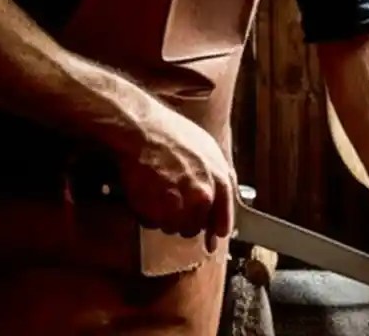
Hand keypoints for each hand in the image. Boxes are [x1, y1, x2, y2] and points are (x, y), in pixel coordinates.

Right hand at [115, 102, 236, 252]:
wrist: (143, 130)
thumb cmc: (175, 136)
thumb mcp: (210, 152)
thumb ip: (220, 179)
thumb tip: (225, 200)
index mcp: (221, 182)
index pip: (223, 222)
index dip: (215, 231)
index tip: (211, 239)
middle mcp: (203, 197)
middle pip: (194, 229)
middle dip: (185, 221)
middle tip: (173, 203)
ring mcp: (178, 206)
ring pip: (172, 228)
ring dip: (165, 218)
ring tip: (158, 193)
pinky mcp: (153, 211)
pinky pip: (152, 223)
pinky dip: (148, 214)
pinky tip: (147, 194)